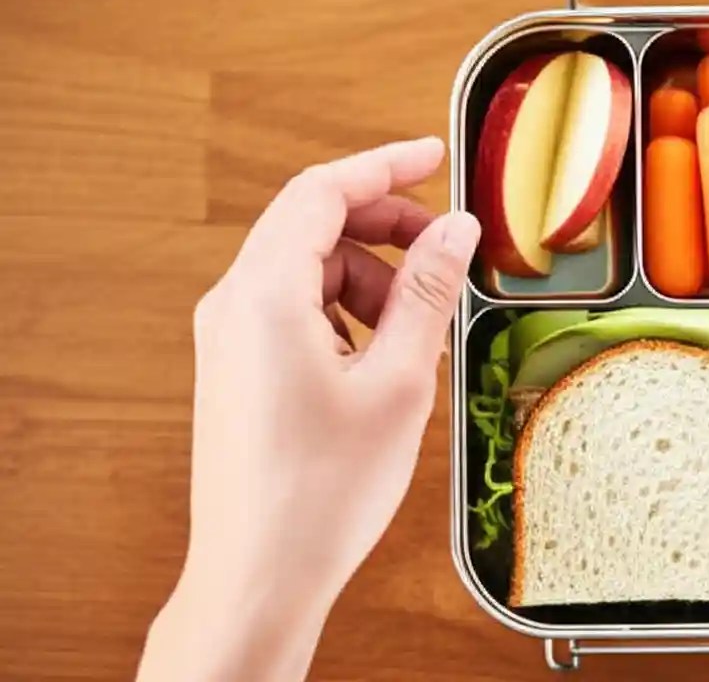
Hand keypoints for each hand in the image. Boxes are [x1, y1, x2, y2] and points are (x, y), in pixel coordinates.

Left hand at [137, 138, 479, 681]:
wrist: (259, 575)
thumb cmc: (322, 490)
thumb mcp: (399, 381)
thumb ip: (427, 292)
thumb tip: (456, 229)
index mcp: (264, 293)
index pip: (322, 191)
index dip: (383, 165)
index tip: (433, 155)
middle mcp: (234, 306)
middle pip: (312, 226)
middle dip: (384, 228)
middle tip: (445, 249)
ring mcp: (231, 339)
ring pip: (308, 271)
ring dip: (370, 279)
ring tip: (421, 328)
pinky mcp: (239, 370)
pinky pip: (296, 311)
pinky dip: (347, 314)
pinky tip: (386, 358)